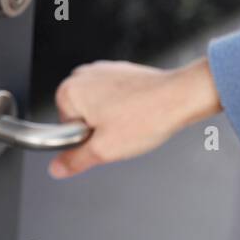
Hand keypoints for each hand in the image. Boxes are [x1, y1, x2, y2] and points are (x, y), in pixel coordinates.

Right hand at [48, 57, 220, 178]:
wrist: (182, 96)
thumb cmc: (147, 116)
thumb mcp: (104, 150)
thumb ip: (74, 161)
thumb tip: (57, 168)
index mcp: (69, 91)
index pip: (64, 128)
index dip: (84, 141)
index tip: (104, 139)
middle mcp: (81, 76)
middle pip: (79, 117)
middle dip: (97, 130)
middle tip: (119, 133)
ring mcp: (101, 71)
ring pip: (97, 109)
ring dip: (111, 120)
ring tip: (132, 123)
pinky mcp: (119, 72)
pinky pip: (113, 98)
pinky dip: (124, 108)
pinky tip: (139, 113)